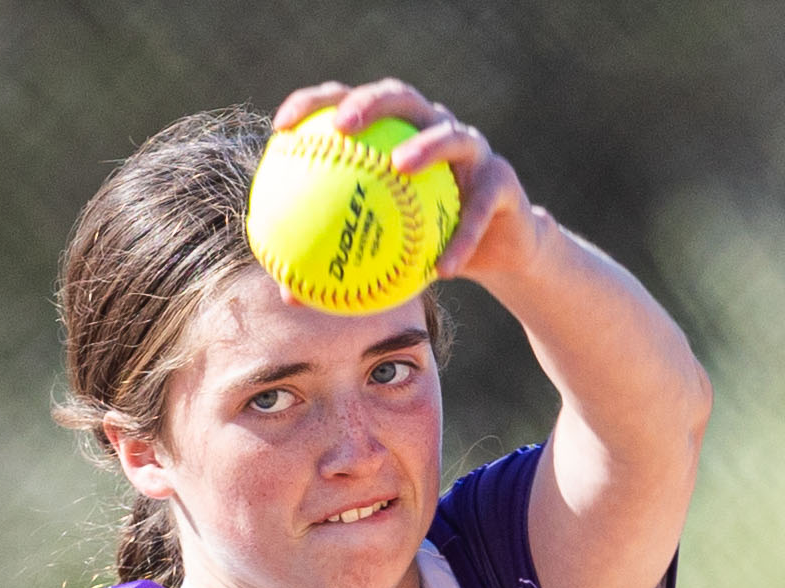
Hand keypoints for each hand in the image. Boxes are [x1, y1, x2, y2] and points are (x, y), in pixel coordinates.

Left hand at [272, 78, 547, 286]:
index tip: (281, 127)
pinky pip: (481, 208)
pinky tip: (443, 268)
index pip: (350, 103)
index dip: (315, 103)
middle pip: (401, 96)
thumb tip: (286, 294)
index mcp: (397, 133)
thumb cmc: (429, 246)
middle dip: (370, 102)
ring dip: (426, 146)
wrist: (498, 251)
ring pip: (451, 135)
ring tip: (399, 166)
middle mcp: (434, 126)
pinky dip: (463, 238)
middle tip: (343, 125)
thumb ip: (339, 263)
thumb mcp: (383, 255)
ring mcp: (472, 148)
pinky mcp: (502, 179)